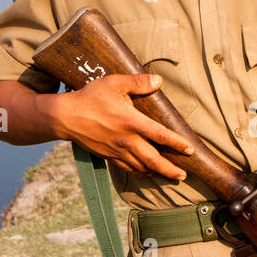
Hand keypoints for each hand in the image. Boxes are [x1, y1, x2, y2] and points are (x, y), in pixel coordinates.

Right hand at [53, 73, 194, 177]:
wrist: (65, 117)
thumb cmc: (90, 97)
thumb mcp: (114, 83)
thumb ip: (138, 82)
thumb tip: (159, 80)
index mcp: (130, 121)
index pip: (159, 134)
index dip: (176, 143)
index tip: (190, 150)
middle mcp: (125, 139)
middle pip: (152, 159)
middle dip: (169, 169)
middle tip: (183, 175)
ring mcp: (116, 150)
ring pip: (141, 166)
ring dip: (157, 172)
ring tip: (171, 176)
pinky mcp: (108, 155)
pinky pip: (127, 168)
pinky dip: (140, 172)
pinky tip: (147, 172)